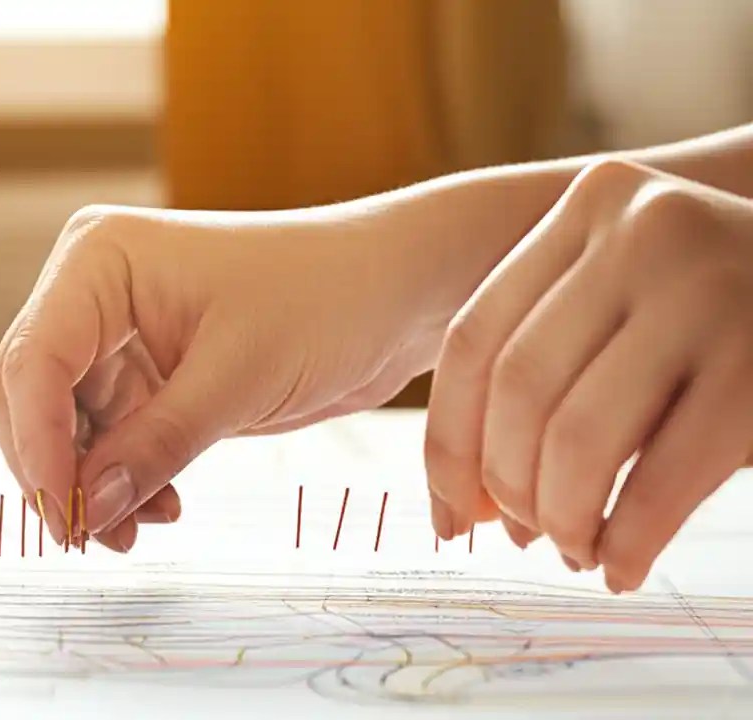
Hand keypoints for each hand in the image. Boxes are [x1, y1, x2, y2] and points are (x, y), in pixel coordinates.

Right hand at [0, 204, 445, 552]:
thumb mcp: (240, 376)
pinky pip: (110, 435)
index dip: (38, 443)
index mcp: (100, 260)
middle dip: (56, 468)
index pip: (34, 360)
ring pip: (66, 424)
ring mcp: (119, 332)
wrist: (397, 292)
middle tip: (89, 538)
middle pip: (32, 394)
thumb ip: (156, 444)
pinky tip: (161, 509)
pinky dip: (123, 477)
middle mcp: (94, 290)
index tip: (64, 515)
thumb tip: (88, 508)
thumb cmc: (328, 298)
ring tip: (135, 533)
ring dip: (92, 483)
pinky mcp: (150, 371)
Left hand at [425, 159, 752, 591]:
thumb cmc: (727, 321)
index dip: (449, 442)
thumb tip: (461, 506)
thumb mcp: (632, 302)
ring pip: (578, 436)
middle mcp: (646, 227)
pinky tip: (624, 567)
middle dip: (506, 484)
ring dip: (564, 518)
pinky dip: (630, 541)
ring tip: (576, 551)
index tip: (449, 513)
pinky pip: (661, 478)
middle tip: (521, 536)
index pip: (474, 337)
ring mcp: (711, 289)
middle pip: (519, 386)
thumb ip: (547, 371)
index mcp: (594, 202)